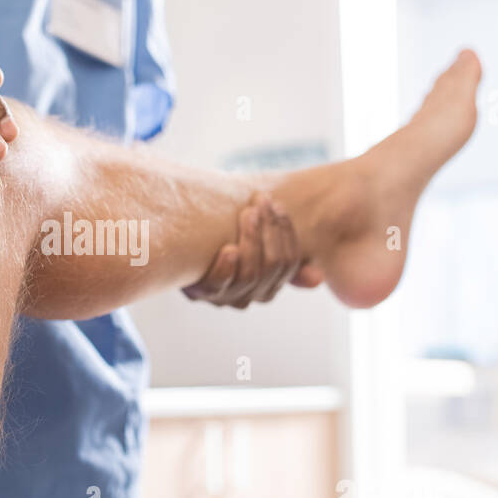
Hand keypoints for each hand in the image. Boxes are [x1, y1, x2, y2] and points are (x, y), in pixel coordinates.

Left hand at [182, 192, 323, 307]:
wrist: (179, 248)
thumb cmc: (221, 242)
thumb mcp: (255, 246)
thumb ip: (282, 256)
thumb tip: (318, 278)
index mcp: (268, 286)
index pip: (289, 262)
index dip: (286, 233)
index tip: (277, 205)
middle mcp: (250, 296)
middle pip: (272, 266)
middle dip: (269, 230)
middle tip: (261, 201)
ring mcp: (226, 297)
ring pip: (250, 275)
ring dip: (251, 240)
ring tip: (247, 213)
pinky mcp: (202, 294)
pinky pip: (219, 285)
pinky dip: (226, 267)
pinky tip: (228, 248)